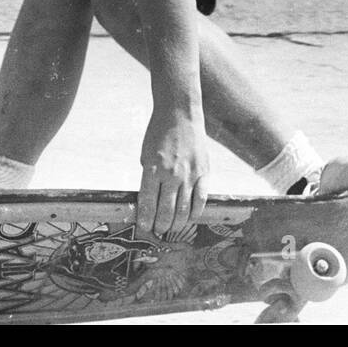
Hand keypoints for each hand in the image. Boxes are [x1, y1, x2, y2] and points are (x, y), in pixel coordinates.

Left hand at [138, 107, 208, 237]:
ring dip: (176, 223)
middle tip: (158, 232)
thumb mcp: (146, 155)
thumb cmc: (159, 133)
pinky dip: (195, 212)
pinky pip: (201, 199)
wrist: (180, 114)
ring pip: (183, 209)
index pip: (147, 202)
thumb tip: (149, 202)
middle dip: (160, 225)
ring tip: (171, 229)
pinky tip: (189, 218)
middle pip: (165, 210)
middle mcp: (171, 174)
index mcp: (152, 169)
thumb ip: (148, 177)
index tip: (143, 227)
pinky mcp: (204, 172)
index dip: (145, 219)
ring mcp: (189, 174)